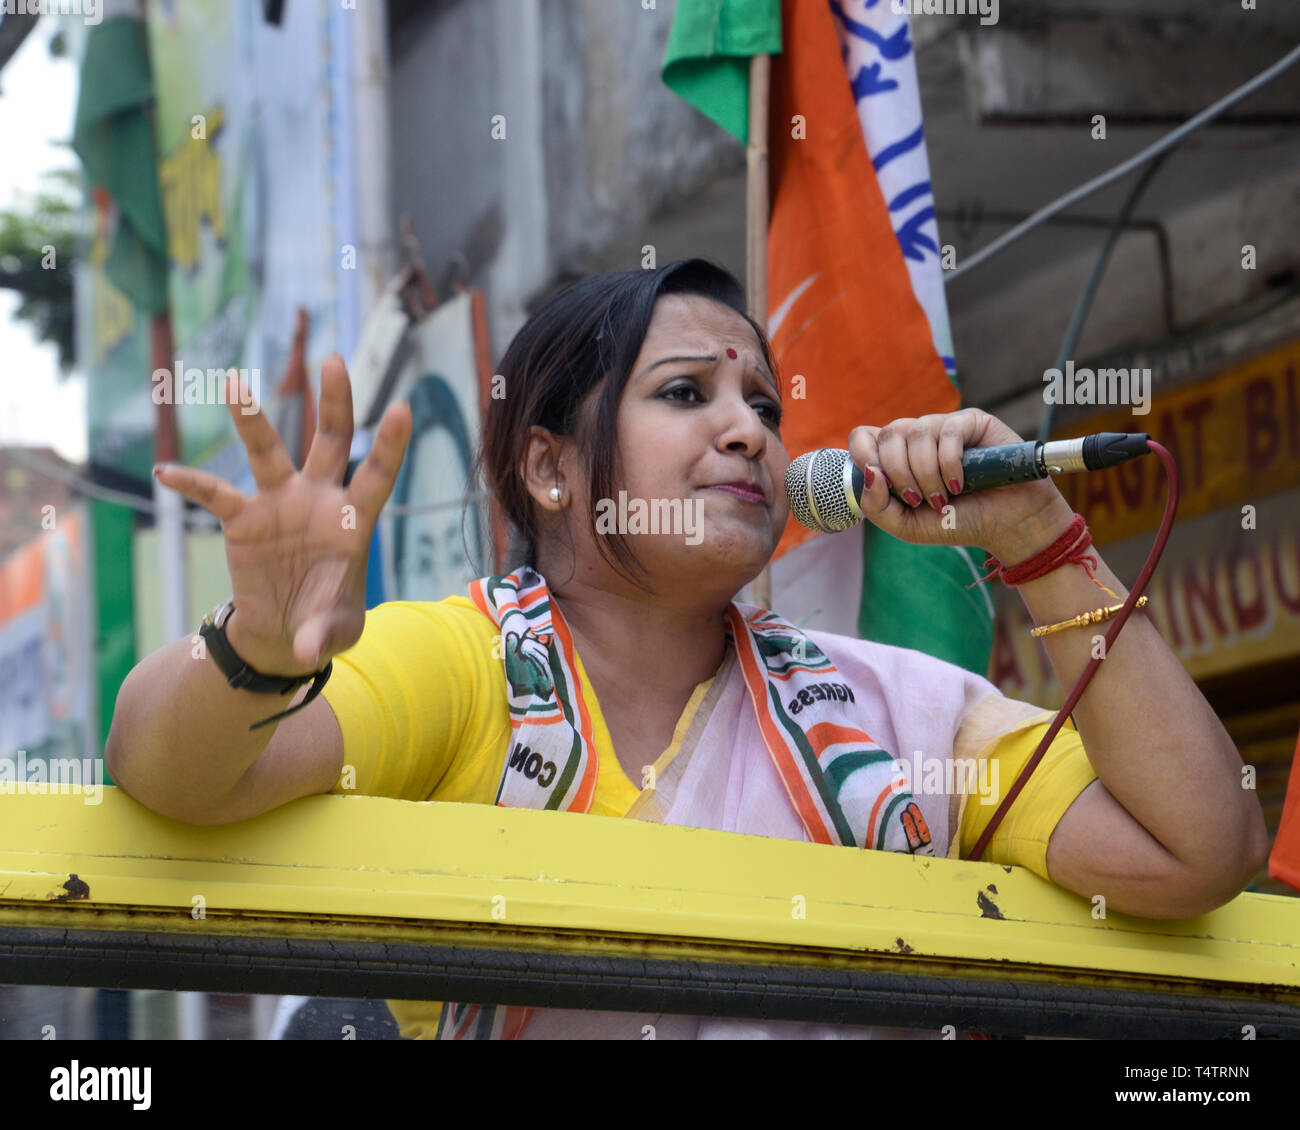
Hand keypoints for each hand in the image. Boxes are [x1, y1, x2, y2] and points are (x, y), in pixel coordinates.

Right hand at [154, 355, 411, 675]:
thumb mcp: (333, 632)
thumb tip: (305, 651)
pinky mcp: (244, 518)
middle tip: (333, 360)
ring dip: (252, 419)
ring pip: (268, 451)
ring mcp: (280, 502)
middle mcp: (319, 499)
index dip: (389, 444)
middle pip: (330, 440)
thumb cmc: (323, 622)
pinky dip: (192, 482)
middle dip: (335, 402)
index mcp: (354, 520)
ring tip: (235, 383)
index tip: (404, 407)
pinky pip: (215, 494)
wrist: (285, 634)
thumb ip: (323, 634)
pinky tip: (167, 472)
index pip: (377, 474)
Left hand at [847, 408, 1074, 562]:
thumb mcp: (906, 526)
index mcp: (896, 457)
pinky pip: (947, 433)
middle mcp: (916, 437)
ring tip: (942, 497)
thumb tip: (870, 472)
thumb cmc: (955, 522)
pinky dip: (948, 464)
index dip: (863, 454)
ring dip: (926, 474)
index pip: (863, 436)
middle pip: (889, 434)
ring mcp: (943, 426)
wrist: (1005, 525)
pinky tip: (960, 484)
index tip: (881, 482)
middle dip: (899, 474)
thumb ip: (876, 507)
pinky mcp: (971, 421)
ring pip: (916, 433)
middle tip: (920, 501)